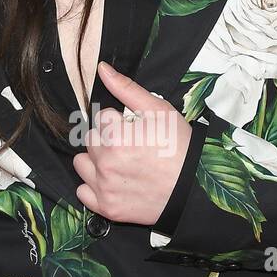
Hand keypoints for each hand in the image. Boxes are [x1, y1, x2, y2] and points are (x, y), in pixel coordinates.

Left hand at [72, 60, 192, 225]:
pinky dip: (94, 187)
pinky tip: (114, 182)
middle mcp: (105, 161)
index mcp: (115, 134)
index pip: (101, 117)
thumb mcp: (159, 111)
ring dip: (95, 161)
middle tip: (131, 147)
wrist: (194, 189)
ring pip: (81, 164)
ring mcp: (104, 187)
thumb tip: (102, 68)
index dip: (119, 121)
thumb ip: (126, 89)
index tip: (135, 130)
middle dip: (106, 139)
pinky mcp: (106, 207)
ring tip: (120, 163)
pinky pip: (83, 192)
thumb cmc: (180, 148)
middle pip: (91, 139)